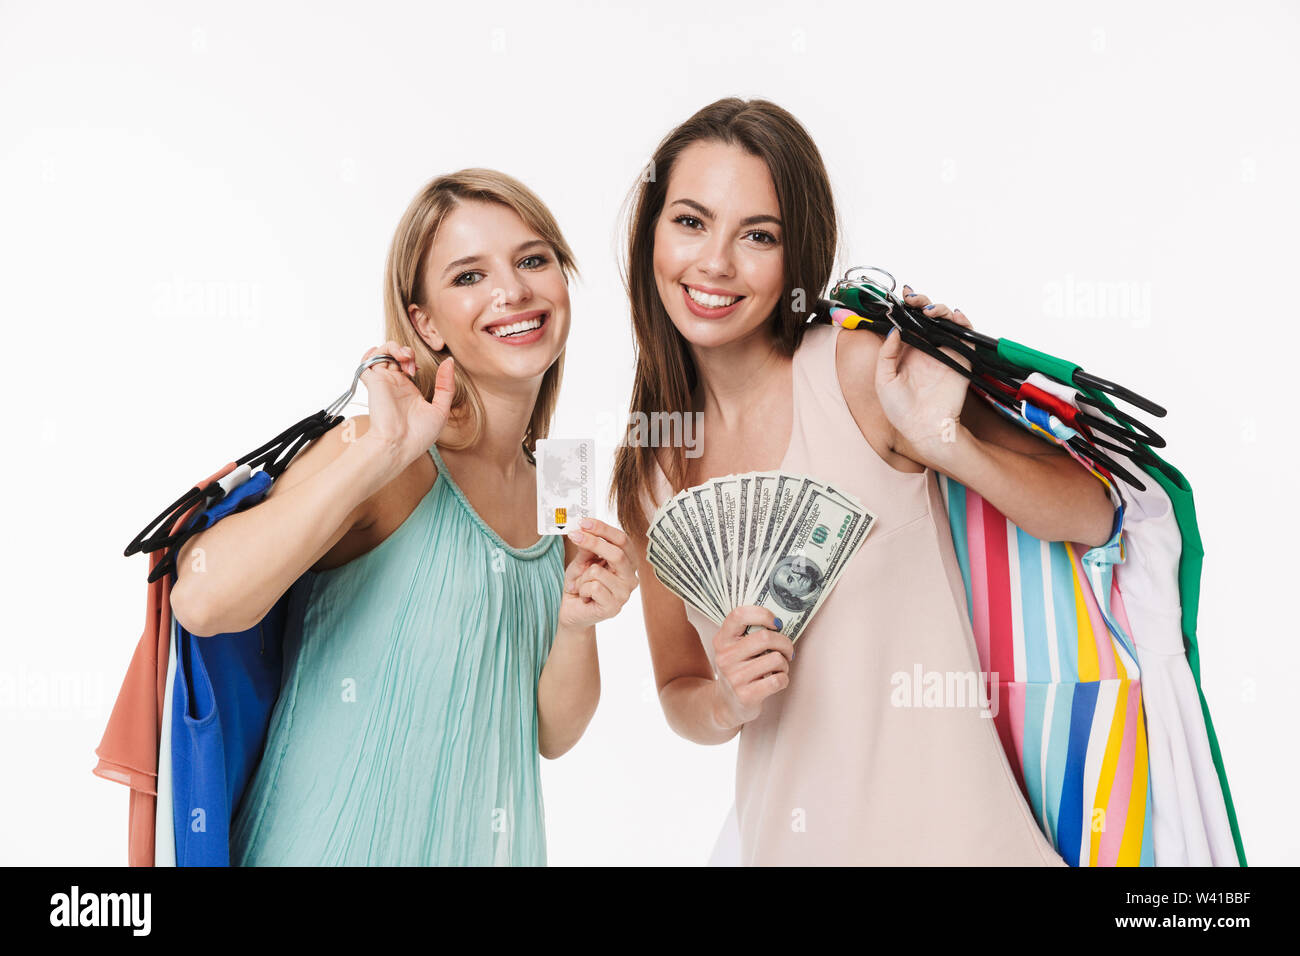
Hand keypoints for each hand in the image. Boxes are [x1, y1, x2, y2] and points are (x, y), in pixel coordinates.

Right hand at [356, 341, 455, 462]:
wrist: (399, 445)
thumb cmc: (419, 435)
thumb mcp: (441, 409)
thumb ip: (446, 385)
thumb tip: (450, 361)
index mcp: (408, 390)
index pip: (407, 365)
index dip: (414, 359)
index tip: (421, 368)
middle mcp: (394, 384)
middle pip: (394, 355)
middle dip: (405, 350)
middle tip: (411, 363)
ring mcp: (383, 382)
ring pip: (381, 353)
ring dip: (393, 348)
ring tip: (405, 358)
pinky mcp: (373, 383)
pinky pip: (366, 362)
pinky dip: (373, 353)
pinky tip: (387, 357)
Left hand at [559, 518, 638, 628]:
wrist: (572, 611)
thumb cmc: (580, 584)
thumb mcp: (581, 561)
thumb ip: (587, 548)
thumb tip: (586, 530)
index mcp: (628, 562)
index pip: (622, 540)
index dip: (603, 529)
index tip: (584, 522)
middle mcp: (631, 577)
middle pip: (617, 553)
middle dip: (593, 542)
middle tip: (574, 535)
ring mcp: (624, 594)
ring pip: (599, 571)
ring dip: (582, 576)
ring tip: (582, 584)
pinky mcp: (614, 607)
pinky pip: (594, 587)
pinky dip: (582, 589)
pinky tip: (584, 596)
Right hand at [710, 606, 793, 729]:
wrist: (725, 705)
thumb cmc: (737, 671)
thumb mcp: (733, 649)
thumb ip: (748, 634)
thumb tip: (778, 622)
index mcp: (722, 640)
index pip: (739, 615)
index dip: (763, 614)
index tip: (776, 623)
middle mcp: (725, 657)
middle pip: (765, 637)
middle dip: (784, 643)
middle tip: (787, 649)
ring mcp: (735, 678)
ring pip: (776, 659)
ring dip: (784, 663)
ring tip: (779, 668)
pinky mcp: (747, 696)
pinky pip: (778, 680)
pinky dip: (784, 679)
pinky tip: (777, 680)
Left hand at [875, 286, 974, 450]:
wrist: (924, 429)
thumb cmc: (901, 410)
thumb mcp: (884, 380)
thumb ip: (887, 354)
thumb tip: (895, 329)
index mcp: (907, 352)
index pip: (909, 322)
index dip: (906, 308)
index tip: (902, 297)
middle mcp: (926, 349)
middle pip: (927, 317)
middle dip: (921, 302)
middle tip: (913, 299)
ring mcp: (945, 352)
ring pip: (946, 321)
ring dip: (939, 309)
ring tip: (929, 311)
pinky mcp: (962, 358)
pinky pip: (966, 335)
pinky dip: (962, 321)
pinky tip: (954, 316)